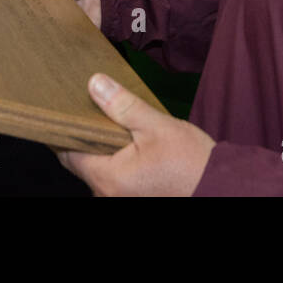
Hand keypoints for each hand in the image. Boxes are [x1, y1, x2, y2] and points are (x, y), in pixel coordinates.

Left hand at [56, 74, 215, 195]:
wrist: (220, 188)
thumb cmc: (191, 163)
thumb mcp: (156, 126)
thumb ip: (123, 106)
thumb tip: (94, 84)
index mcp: (108, 178)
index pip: (68, 153)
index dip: (63, 129)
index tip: (62, 108)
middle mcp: (108, 194)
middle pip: (80, 161)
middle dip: (82, 135)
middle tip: (85, 105)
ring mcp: (121, 199)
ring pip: (97, 168)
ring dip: (99, 146)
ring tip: (105, 117)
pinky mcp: (133, 197)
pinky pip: (113, 175)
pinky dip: (112, 157)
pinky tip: (123, 138)